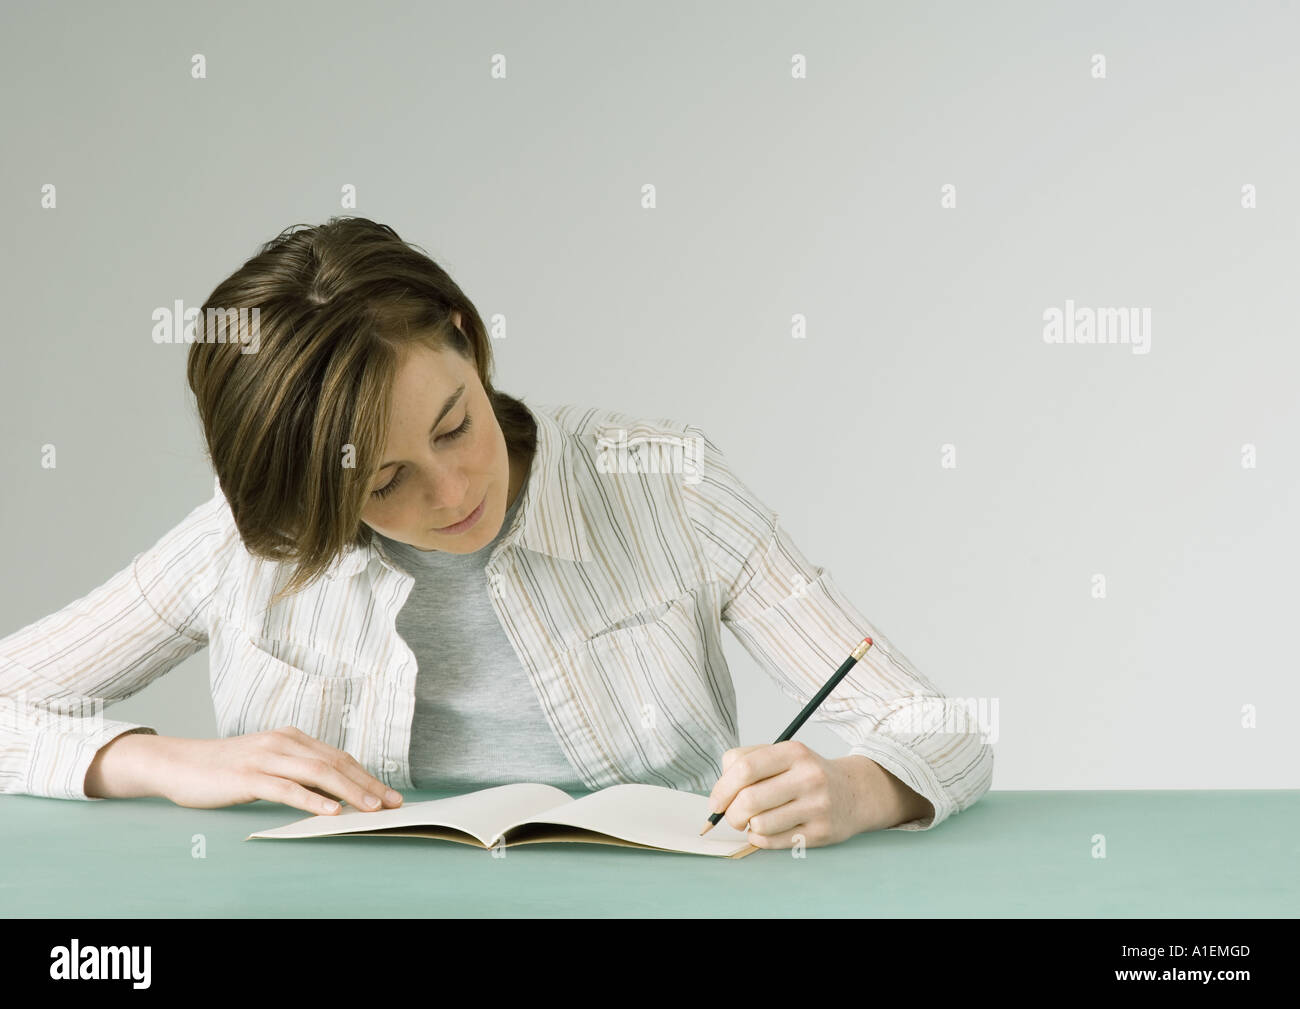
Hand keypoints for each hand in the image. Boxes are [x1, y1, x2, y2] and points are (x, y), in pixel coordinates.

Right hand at [90, 726, 402, 815]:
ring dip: (350, 791)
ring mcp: (267, 758)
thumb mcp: (267, 763)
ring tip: (371, 808)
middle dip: (369, 784)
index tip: (390, 793)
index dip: (367, 775)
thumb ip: (296, 770)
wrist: (179, 763)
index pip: (339, 757)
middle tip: (393, 803)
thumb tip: (332, 791)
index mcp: (292, 738)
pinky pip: (287, 788)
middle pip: (336, 763)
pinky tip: (330, 811)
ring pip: (319, 773)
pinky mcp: (249, 776)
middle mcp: (284, 743)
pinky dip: (312, 800)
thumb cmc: (224, 769)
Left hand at [705, 741, 918, 847]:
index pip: (744, 768)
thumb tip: (717, 795)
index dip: (721, 788)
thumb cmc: (806, 774)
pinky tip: (767, 831)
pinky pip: (774, 842)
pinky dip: (760, 839)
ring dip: (748, 827)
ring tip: (755, 820)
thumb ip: (745, 763)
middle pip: (749, 800)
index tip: (715, 802)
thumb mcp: (782, 755)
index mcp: (793, 752)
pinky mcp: (822, 832)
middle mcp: (808, 777)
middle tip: (732, 816)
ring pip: (760, 824)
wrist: (854, 793)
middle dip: (731, 814)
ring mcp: (817, 806)